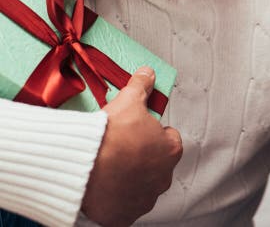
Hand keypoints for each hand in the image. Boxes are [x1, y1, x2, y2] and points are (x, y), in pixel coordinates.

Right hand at [82, 67, 182, 226]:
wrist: (82, 166)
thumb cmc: (109, 137)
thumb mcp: (128, 102)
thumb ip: (141, 87)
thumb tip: (148, 74)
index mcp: (170, 150)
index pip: (169, 138)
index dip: (152, 132)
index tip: (138, 130)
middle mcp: (163, 177)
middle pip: (156, 163)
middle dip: (142, 156)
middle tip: (120, 148)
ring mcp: (145, 198)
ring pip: (142, 185)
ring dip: (130, 177)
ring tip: (109, 167)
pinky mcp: (126, 215)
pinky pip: (125, 206)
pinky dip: (116, 198)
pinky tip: (103, 187)